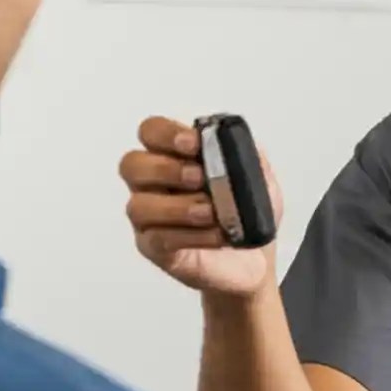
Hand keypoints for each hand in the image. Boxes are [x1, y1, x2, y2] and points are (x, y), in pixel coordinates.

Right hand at [120, 116, 283, 297]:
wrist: (256, 258)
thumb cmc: (247, 213)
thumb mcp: (258, 176)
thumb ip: (245, 153)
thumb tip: (232, 138)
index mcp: (173, 157)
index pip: (151, 132)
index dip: (166, 134)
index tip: (194, 142)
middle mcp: (153, 184)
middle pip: (132, 165)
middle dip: (166, 168)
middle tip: (200, 178)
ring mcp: (149, 218)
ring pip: (139, 206)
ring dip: (178, 206)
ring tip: (210, 212)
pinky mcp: (156, 248)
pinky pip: (159, 239)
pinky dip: (190, 235)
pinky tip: (216, 234)